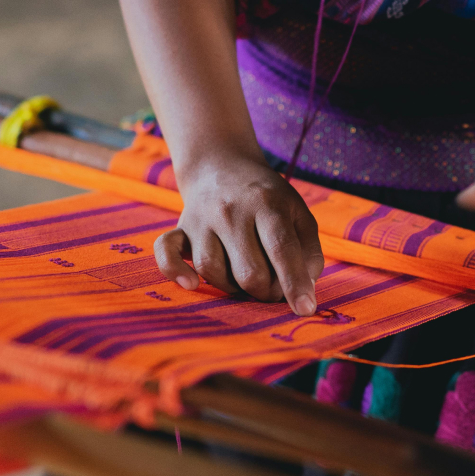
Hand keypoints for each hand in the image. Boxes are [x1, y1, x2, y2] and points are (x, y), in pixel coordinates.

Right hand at [154, 154, 325, 315]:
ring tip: (247, 278)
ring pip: (213, 271)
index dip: (294, 283)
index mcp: (267, 204)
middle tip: (273, 286)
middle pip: (249, 271)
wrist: (221, 166)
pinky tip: (191, 284)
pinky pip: (166, 252)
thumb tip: (303, 289)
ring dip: (233, 287)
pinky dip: (175, 271)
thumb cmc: (267, 199)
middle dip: (266, 291)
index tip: (305, 309)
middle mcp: (231, 211)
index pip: (282, 249)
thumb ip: (308, 252)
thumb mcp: (298, 214)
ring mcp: (202, 219)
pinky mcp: (180, 229)